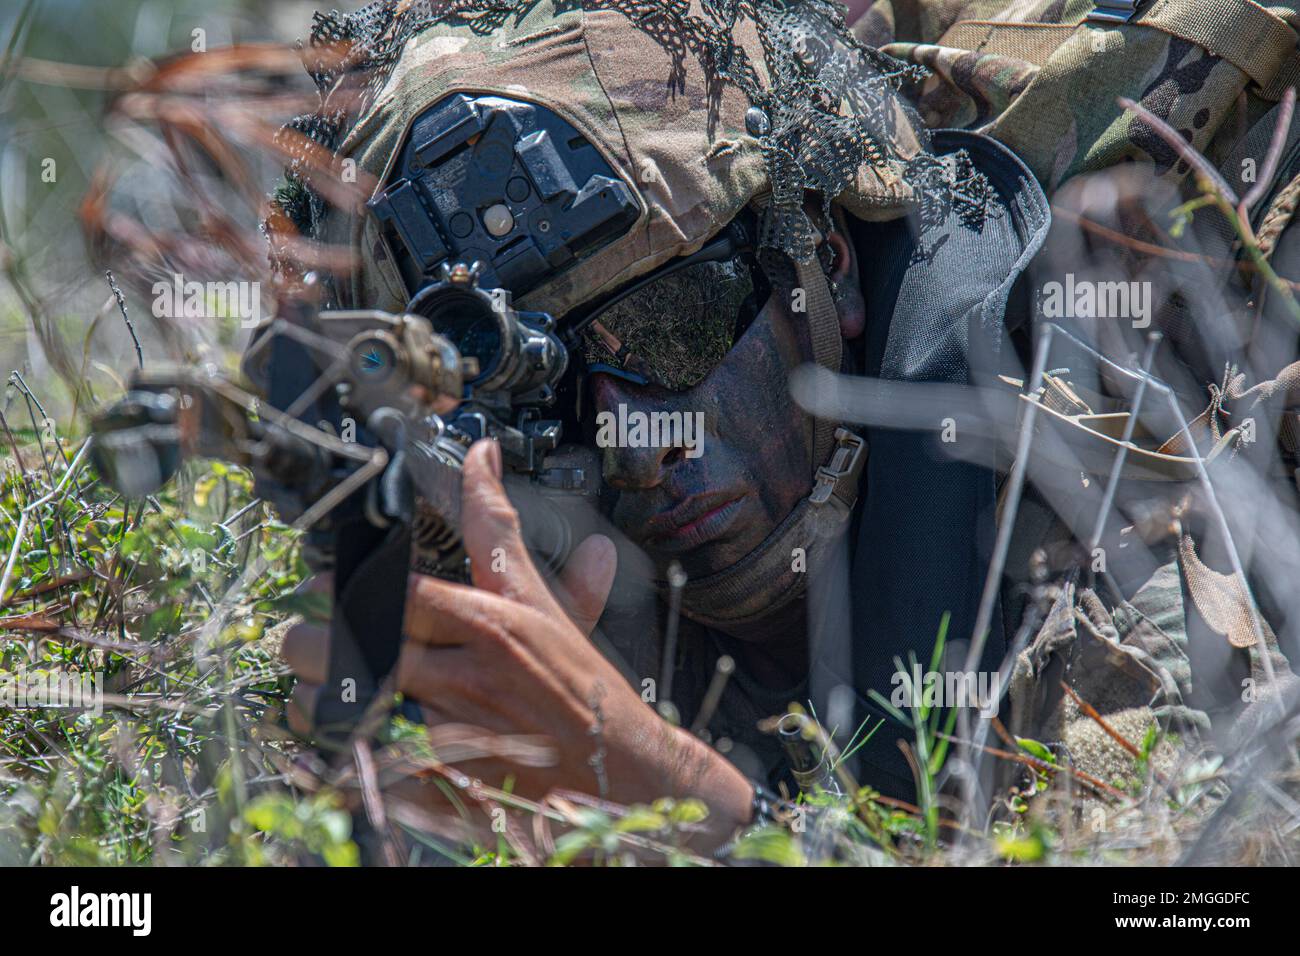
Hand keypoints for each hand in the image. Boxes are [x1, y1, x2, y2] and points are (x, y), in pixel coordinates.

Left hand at [282, 439, 752, 845]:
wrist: (623, 774)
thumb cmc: (585, 691)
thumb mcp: (547, 605)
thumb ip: (503, 535)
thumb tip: (483, 459)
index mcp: (492, 625)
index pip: (391, 592)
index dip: (341, 585)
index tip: (324, 587)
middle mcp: (467, 677)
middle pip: (349, 645)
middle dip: (308, 641)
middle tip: (306, 641)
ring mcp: (452, 736)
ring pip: (340, 708)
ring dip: (314, 698)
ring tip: (317, 690)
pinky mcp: (442, 788)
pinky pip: (359, 766)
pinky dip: (338, 749)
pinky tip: (342, 736)